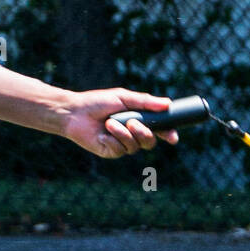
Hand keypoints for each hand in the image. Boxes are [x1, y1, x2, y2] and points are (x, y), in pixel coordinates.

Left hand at [62, 88, 178, 158]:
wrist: (75, 113)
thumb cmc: (98, 102)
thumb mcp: (124, 98)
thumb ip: (145, 102)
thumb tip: (168, 104)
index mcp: (138, 120)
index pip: (159, 129)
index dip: (168, 134)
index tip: (173, 137)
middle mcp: (132, 134)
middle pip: (150, 142)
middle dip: (144, 134)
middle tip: (132, 123)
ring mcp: (122, 144)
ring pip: (135, 147)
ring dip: (124, 134)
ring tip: (109, 123)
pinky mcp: (110, 152)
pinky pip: (120, 150)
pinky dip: (112, 140)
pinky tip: (102, 134)